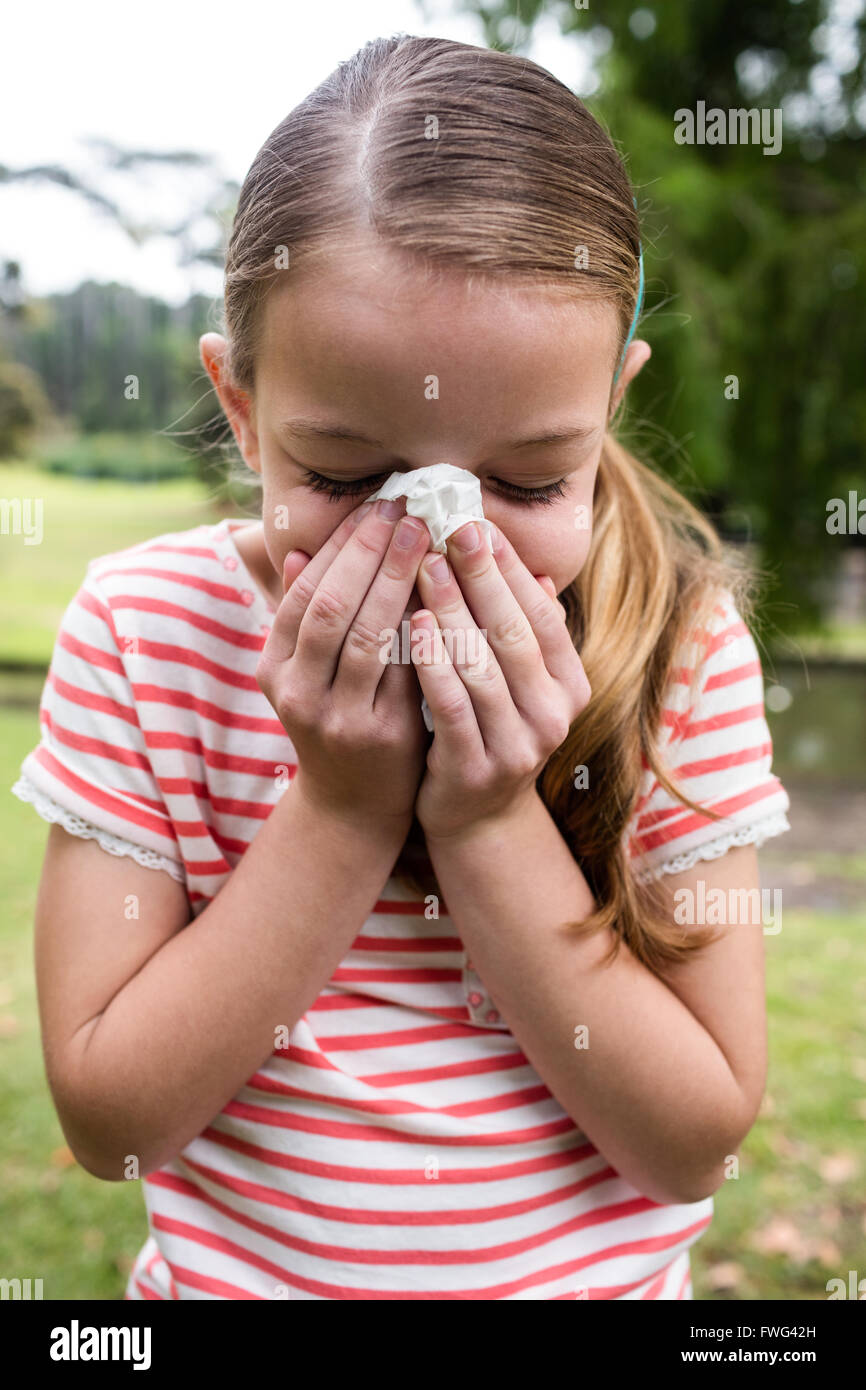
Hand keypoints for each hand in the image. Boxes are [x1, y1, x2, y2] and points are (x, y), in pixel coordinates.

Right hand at [255, 498, 432, 829]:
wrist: (353, 804)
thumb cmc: (338, 717)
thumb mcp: (308, 670)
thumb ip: (306, 613)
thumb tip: (298, 548)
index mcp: (275, 667)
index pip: (304, 592)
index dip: (338, 546)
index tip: (373, 506)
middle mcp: (298, 693)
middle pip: (332, 608)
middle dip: (369, 553)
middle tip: (405, 510)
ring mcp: (340, 718)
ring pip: (369, 637)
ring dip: (398, 580)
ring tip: (426, 538)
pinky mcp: (383, 737)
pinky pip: (408, 671)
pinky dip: (425, 627)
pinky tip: (446, 591)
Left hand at [409, 521, 590, 840]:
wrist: (474, 817)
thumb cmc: (488, 728)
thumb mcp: (515, 682)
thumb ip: (523, 632)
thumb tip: (535, 569)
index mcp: (569, 685)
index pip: (541, 614)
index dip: (511, 567)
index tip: (479, 521)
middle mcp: (554, 715)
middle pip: (513, 633)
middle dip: (482, 576)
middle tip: (451, 527)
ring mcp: (518, 746)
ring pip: (482, 665)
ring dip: (453, 609)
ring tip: (425, 564)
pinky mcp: (477, 768)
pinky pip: (453, 705)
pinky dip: (434, 663)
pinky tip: (413, 625)